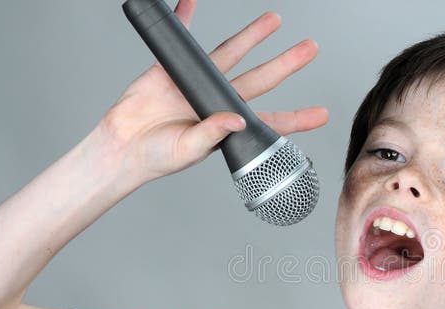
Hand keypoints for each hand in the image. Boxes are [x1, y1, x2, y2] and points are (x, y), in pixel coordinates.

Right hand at [96, 0, 327, 184]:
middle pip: (261, 78)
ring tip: (274, 20)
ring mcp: (198, 83)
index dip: (297, 118)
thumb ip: (212, 134)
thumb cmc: (157, 157)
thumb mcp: (188, 151)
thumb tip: (236, 119)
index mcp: (229, 128)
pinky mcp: (172, 68)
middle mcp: (219, 102)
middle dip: (286, 64)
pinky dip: (186, 18)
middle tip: (310, 48)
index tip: (322, 114)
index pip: (270, 122)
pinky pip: (182, 38)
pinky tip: (192, 2)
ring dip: (252, 35)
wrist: (122, 147)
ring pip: (232, 53)